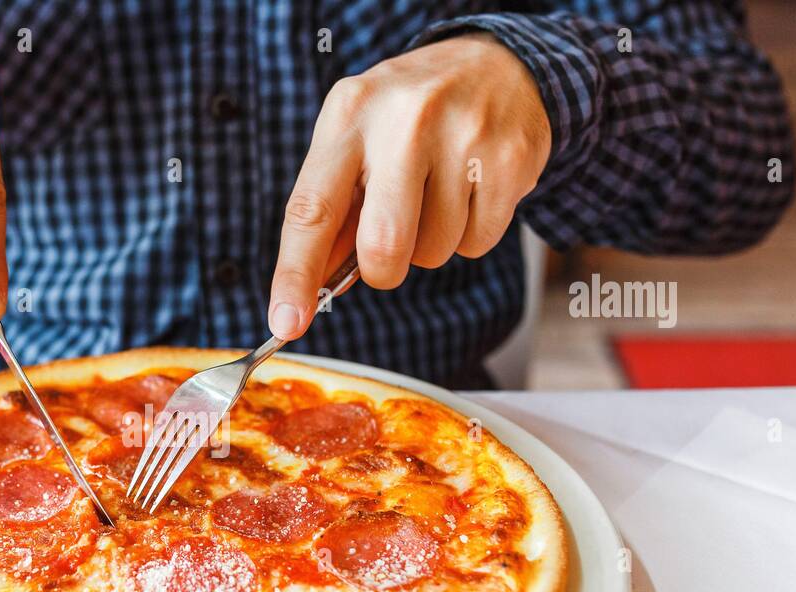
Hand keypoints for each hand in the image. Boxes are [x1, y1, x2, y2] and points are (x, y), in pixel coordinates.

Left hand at [267, 35, 550, 338]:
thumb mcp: (356, 141)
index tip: (287, 322)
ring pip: (432, 252)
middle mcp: (403, 119)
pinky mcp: (509, 158)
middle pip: (382, 246)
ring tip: (439, 192)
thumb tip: (311, 292)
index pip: (311, 209)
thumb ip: (331, 212)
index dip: (296, 274)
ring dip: (430, 245)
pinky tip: (470, 191)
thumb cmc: (408, 117)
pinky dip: (469, 235)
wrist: (498, 64)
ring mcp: (462, 135)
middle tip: (392, 241)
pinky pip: (476, 244)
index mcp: (349, 114)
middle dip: (383, 268)